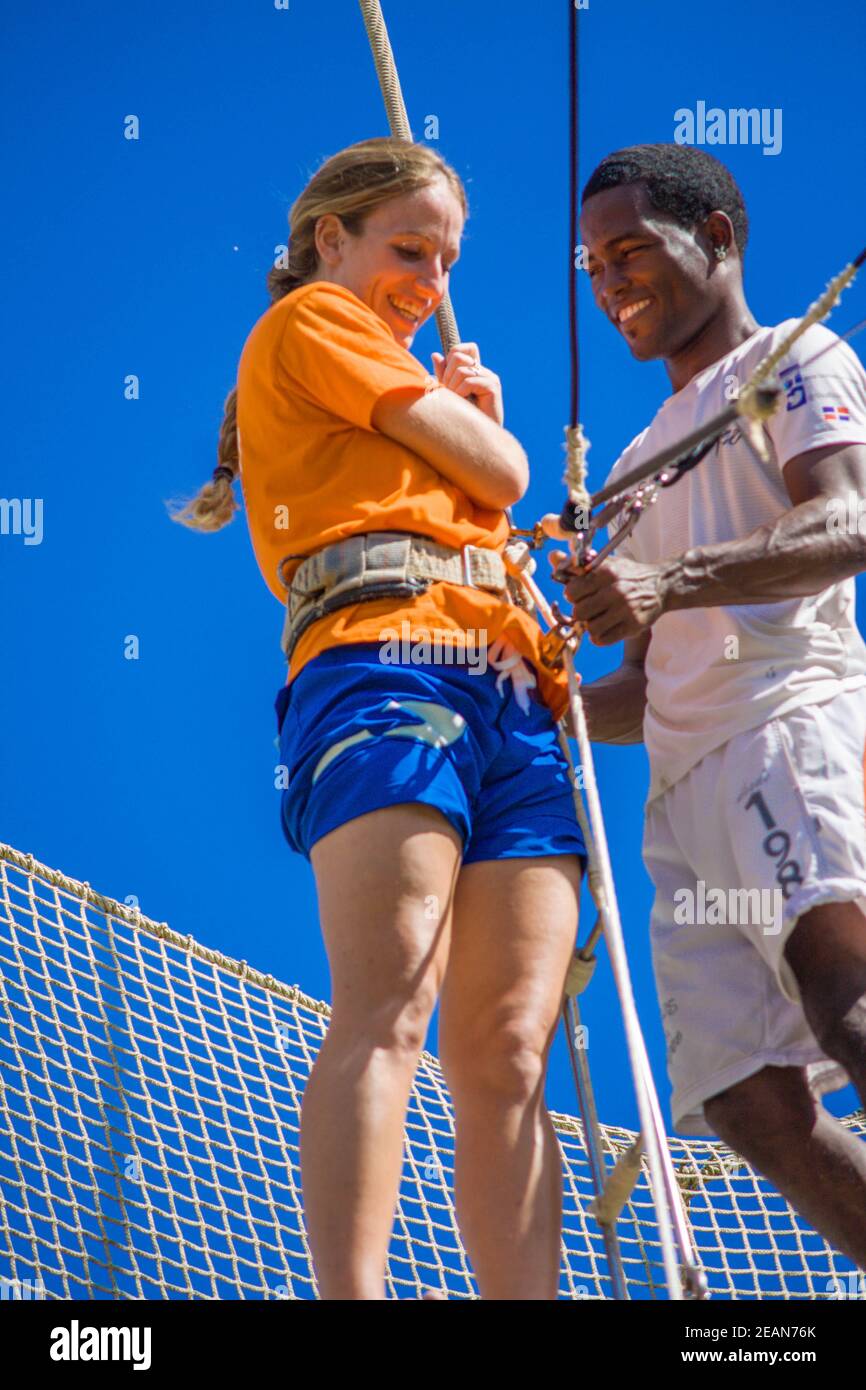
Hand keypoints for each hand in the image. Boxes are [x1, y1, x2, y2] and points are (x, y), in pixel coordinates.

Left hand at [431, 342, 503, 424]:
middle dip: (447, 375)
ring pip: (461, 371)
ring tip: (457, 401)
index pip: (464, 348)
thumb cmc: (462, 418)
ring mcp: (490, 378)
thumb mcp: (448, 393)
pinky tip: (464, 404)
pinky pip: (468, 382)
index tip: (447, 376)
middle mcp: (484, 371)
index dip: (452, 355)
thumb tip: (435, 354)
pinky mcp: (493, 387)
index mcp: (474, 370)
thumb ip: (442, 374)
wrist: (477, 438)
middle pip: (458, 356)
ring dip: (452, 388)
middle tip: (450, 393)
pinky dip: (460, 393)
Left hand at [551, 552, 668, 644]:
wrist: (661, 585)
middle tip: (589, 608)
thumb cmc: (628, 575)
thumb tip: (552, 556)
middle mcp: (616, 591)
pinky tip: (605, 627)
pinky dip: (599, 636)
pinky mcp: (632, 626)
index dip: (572, 594)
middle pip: (579, 612)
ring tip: (598, 618)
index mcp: (606, 573)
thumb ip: (577, 563)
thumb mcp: (606, 563)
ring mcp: (625, 610)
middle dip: (580, 611)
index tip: (580, 594)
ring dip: (590, 625)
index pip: (572, 591)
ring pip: (590, 628)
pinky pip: (602, 640)